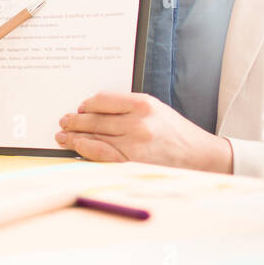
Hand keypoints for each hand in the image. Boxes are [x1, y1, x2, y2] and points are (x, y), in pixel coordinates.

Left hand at [54, 92, 233, 172]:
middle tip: (64, 120)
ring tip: (63, 135)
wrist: (200, 157)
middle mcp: (138, 123)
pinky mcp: (132, 164)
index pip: (103, 100)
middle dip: (76, 120)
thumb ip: (128, 107)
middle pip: (96, 119)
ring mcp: (134, 145)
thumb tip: (95, 109)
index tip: (80, 107)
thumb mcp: (155, 109)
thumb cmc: (176, 133)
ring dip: (75, 136)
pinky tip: (76, 147)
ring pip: (95, 137)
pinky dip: (86, 150)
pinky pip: (101, 155)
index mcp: (143, 105)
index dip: (87, 104)